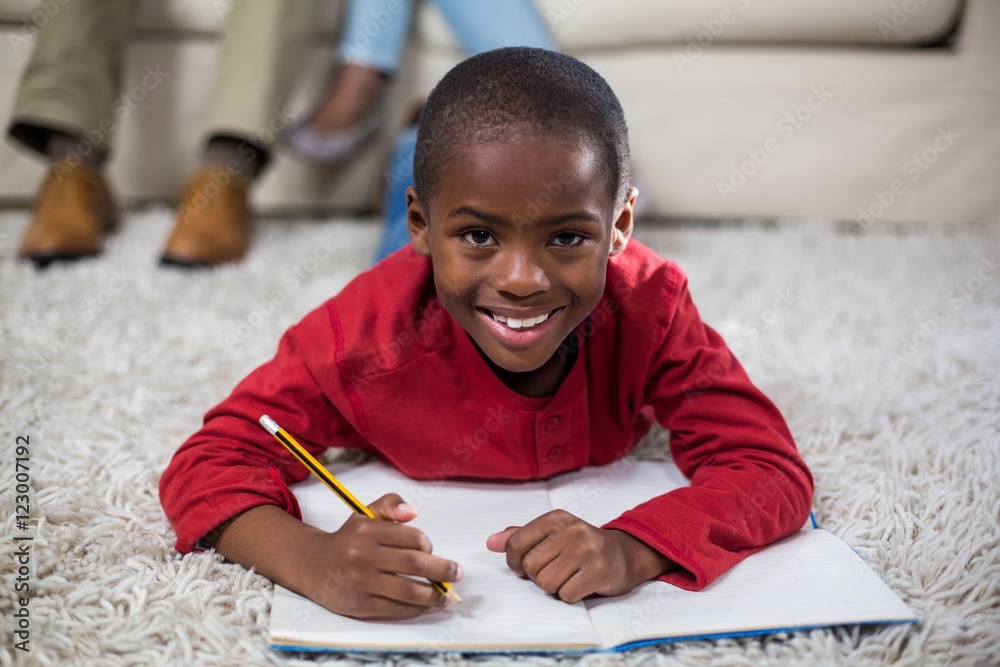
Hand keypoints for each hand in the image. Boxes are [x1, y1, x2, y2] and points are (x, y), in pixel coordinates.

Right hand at [293, 493, 462, 619]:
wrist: (314, 565)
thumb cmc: (348, 539)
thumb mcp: (365, 513)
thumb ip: (390, 504)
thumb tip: (412, 512)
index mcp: (367, 530)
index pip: (411, 538)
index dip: (428, 545)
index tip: (432, 551)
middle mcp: (363, 556)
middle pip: (414, 564)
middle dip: (442, 570)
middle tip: (456, 574)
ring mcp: (362, 582)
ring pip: (408, 590)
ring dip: (434, 595)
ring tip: (445, 595)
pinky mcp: (360, 604)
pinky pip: (396, 608)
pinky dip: (416, 608)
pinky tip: (425, 604)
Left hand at [486, 510, 673, 603]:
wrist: (623, 555)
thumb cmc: (581, 547)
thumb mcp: (552, 535)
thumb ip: (521, 537)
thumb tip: (490, 542)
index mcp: (556, 518)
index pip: (516, 543)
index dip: (514, 562)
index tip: (522, 567)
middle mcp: (572, 530)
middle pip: (530, 567)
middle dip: (538, 576)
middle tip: (554, 572)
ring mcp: (588, 550)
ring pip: (546, 582)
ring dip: (553, 587)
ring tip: (568, 577)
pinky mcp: (599, 572)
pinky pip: (565, 595)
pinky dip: (569, 596)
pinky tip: (580, 584)